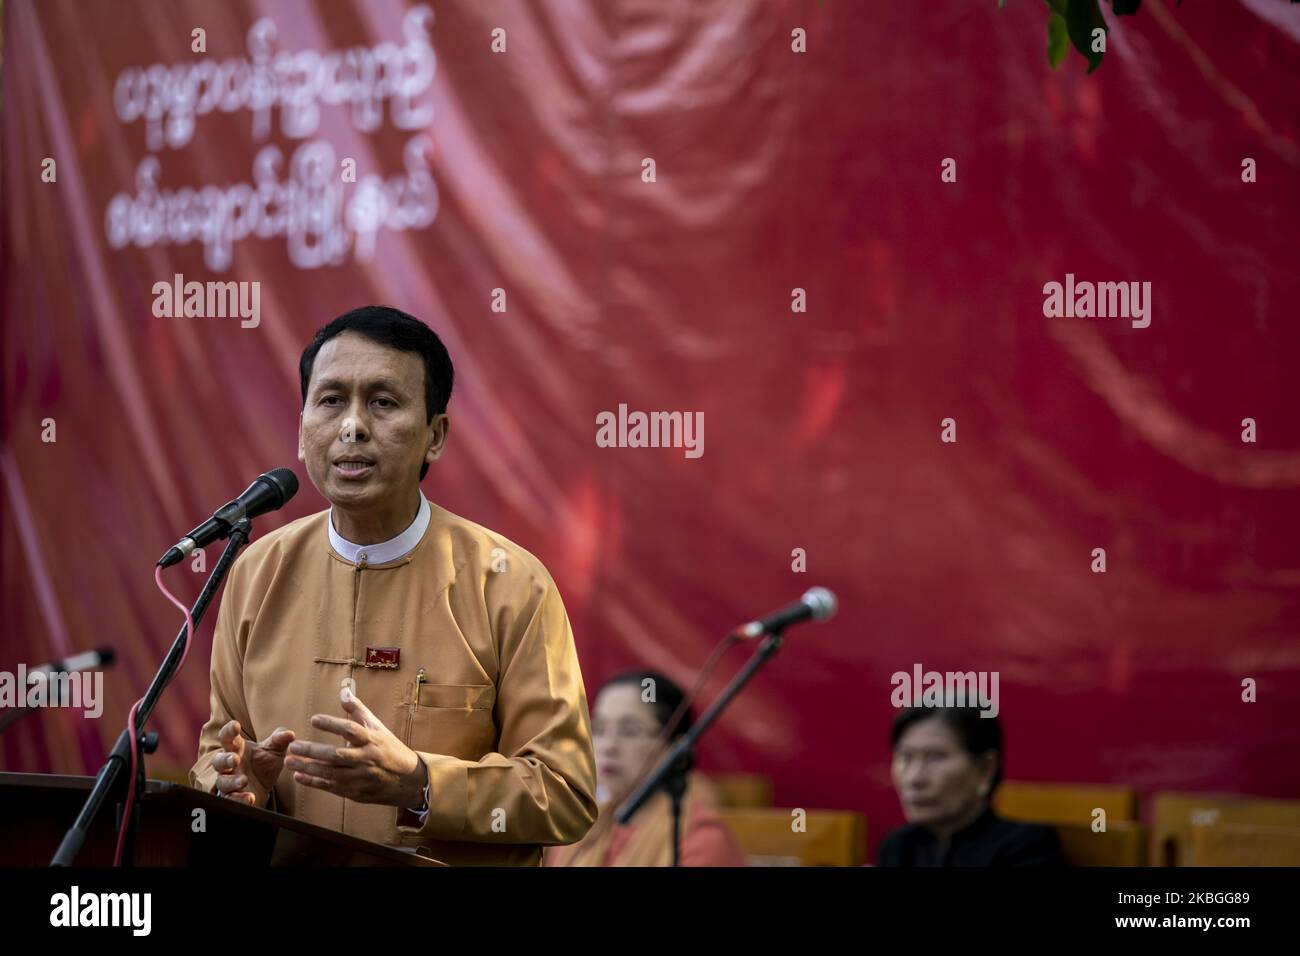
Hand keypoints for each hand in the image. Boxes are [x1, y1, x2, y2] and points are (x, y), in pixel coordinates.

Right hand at [213, 720, 296, 805]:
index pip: (228, 737)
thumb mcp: (274, 750)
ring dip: (232, 781)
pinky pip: (231, 799)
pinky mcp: (233, 797)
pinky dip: (239, 798)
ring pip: (222, 782)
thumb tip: (290, 734)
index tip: (236, 725)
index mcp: (236, 748)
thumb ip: (280, 740)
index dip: (229, 731)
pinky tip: (250, 798)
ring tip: (243, 780)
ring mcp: (229, 782)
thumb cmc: (264, 763)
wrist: (265, 787)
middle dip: (225, 759)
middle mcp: (229, 765)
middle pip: (219, 761)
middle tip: (234, 759)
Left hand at [284, 684, 427, 807]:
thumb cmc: (389, 748)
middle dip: (313, 751)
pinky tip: (299, 777)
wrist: (406, 780)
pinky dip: (315, 782)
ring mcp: (360, 777)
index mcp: (372, 740)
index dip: (332, 724)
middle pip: (337, 755)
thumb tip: (344, 690)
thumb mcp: (377, 727)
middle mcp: (365, 759)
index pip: (351, 730)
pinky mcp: (355, 792)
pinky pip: (332, 787)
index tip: (314, 719)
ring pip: (331, 773)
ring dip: (309, 768)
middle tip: (293, 746)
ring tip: (290, 761)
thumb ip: (358, 710)